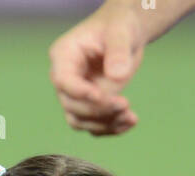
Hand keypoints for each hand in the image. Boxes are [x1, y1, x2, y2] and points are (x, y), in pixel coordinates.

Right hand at [49, 3, 146, 134]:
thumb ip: (118, 51)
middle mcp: (65, 79)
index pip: (63, 81)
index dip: (80, 92)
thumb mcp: (121, 31)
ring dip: (106, 123)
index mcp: (64, 55)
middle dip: (98, 110)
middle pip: (72, 106)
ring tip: (131, 117)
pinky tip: (130, 121)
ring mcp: (75, 96)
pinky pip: (95, 126)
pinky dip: (112, 128)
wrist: (125, 37)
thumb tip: (117, 76)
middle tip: (125, 105)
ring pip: (81, 121)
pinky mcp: (89, 108)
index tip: (100, 96)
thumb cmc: (119, 27)